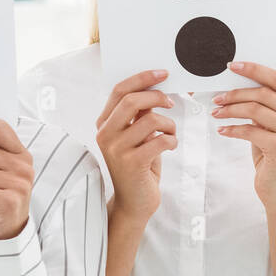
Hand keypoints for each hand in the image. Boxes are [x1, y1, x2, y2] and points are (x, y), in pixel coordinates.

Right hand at [95, 69, 176, 224]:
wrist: (134, 202)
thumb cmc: (139, 165)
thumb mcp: (136, 136)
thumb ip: (139, 115)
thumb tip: (156, 90)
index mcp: (104, 124)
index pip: (119, 91)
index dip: (142, 78)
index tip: (163, 73)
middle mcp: (105, 134)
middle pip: (132, 101)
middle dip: (157, 97)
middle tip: (171, 102)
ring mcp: (116, 149)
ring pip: (150, 120)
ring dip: (168, 124)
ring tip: (170, 134)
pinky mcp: (132, 163)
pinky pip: (160, 140)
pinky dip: (172, 140)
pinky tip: (170, 146)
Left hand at [213, 61, 275, 208]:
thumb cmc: (275, 154)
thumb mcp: (275, 125)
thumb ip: (267, 105)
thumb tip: (239, 83)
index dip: (254, 70)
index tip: (233, 66)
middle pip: (264, 92)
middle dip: (236, 93)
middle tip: (218, 97)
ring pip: (254, 109)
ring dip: (230, 110)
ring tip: (217, 113)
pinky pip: (249, 130)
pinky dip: (232, 129)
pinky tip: (223, 130)